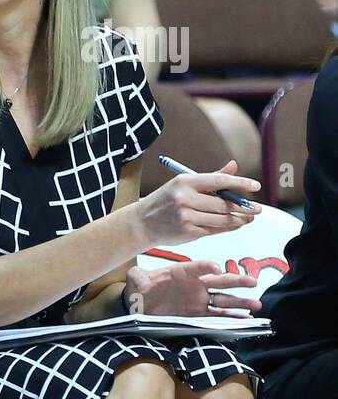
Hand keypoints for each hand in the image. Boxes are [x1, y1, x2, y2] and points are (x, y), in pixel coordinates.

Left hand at [123, 261, 261, 317]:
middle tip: (253, 282)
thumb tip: (136, 275)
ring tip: (256, 305)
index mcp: (183, 272)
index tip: (216, 268)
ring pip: (223, 300)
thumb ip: (137, 275)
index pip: (197, 267)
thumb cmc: (141, 286)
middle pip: (219, 281)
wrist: (140, 302)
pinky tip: (246, 320)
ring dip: (240, 302)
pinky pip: (218, 316)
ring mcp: (199, 300)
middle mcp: (195, 285)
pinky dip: (232, 318)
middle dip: (236, 281)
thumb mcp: (136, 279)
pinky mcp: (198, 314)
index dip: (207, 267)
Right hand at [133, 160, 259, 246]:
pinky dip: (228, 228)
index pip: (219, 181)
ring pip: (222, 219)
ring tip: (249, 218)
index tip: (255, 186)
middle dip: (244, 206)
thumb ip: (210, 178)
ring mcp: (186, 217)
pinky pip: (215, 230)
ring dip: (239, 219)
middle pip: (224, 203)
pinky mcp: (188, 232)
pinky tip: (236, 225)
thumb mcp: (182, 185)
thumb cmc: (164, 202)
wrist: (141, 224)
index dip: (240, 183)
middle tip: (257, 208)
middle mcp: (184, 199)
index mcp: (184, 182)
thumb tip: (234, 166)